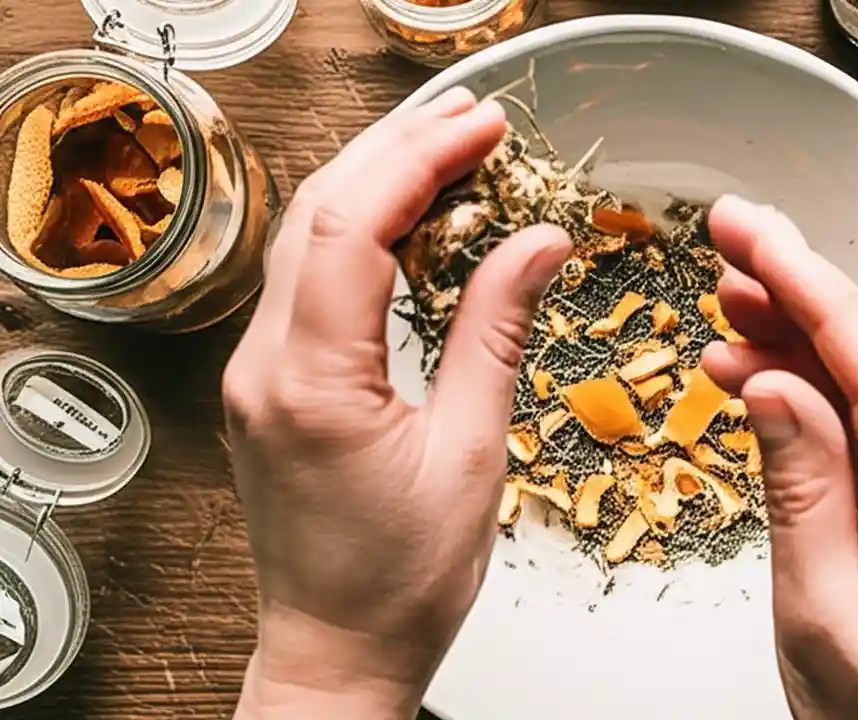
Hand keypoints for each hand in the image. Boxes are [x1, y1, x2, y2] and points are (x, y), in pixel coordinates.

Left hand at [224, 89, 570, 718]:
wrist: (337, 651)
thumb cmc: (400, 582)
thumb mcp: (472, 455)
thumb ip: (496, 335)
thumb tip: (536, 245)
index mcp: (312, 381)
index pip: (353, 227)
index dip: (418, 161)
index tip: (479, 130)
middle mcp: (264, 366)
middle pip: (317, 214)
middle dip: (395, 152)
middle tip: (470, 123)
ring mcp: (256, 373)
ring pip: (305, 240)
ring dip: (373, 186)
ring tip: (446, 153)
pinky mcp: (270, 384)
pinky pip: (305, 282)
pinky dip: (357, 236)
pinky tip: (406, 227)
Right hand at [701, 196, 857, 719]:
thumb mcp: (813, 619)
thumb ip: (801, 493)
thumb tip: (775, 385)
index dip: (818, 294)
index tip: (759, 241)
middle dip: (805, 290)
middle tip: (732, 239)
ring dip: (804, 332)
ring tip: (729, 296)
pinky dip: (819, 386)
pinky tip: (760, 366)